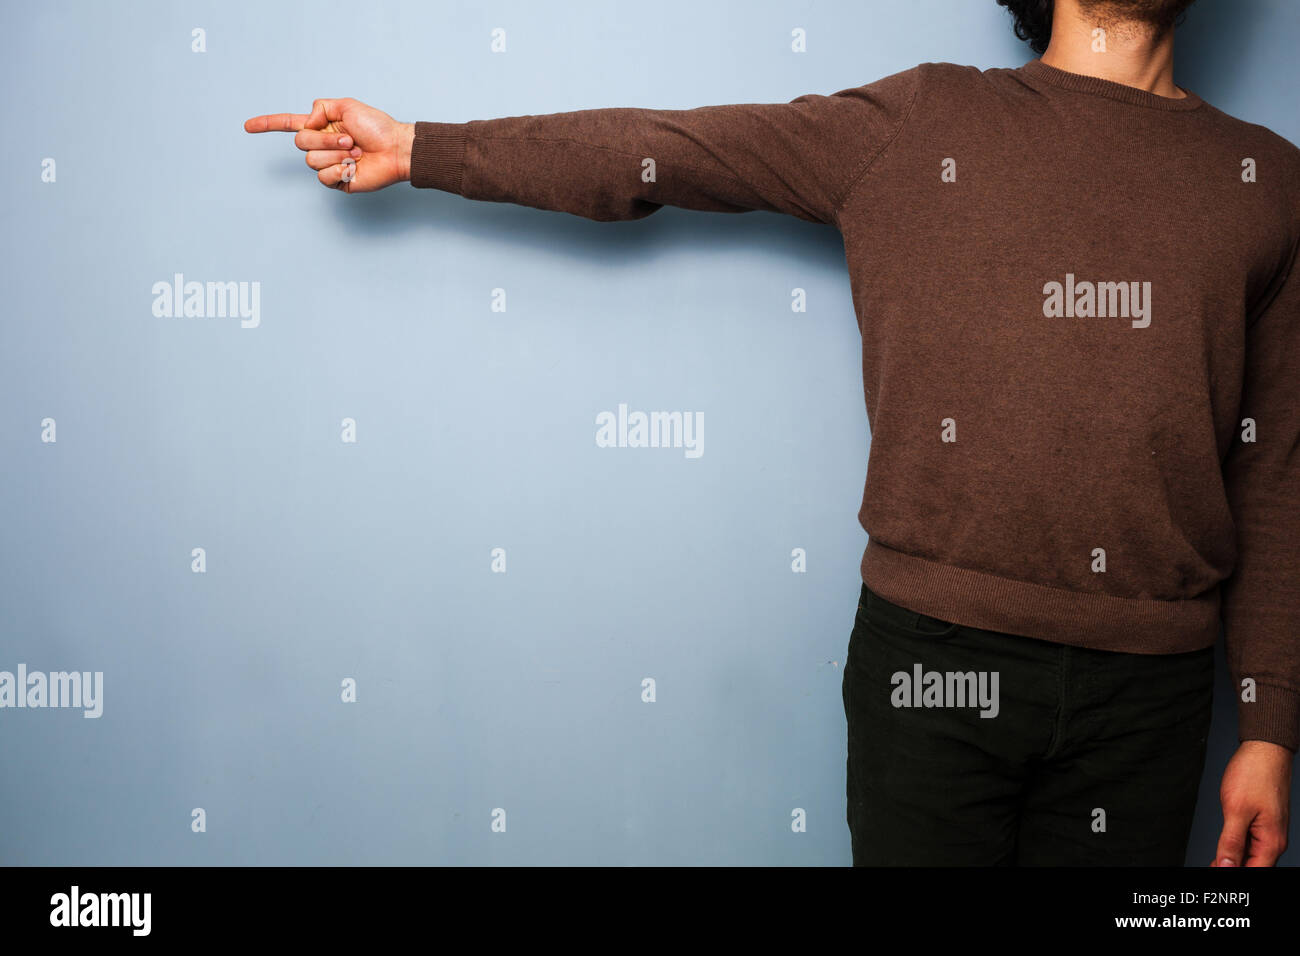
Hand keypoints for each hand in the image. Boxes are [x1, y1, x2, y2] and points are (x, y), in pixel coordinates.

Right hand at [244, 98, 414, 192]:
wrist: (395, 149)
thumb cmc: (377, 127)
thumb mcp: (347, 105)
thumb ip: (321, 108)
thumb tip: (308, 122)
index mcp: (321, 127)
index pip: (287, 125)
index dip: (267, 124)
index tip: (247, 126)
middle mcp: (321, 146)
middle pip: (301, 143)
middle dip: (325, 140)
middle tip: (350, 139)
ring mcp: (328, 165)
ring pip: (311, 161)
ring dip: (336, 154)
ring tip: (356, 152)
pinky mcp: (337, 182)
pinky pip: (324, 177)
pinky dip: (340, 170)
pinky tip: (354, 167)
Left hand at [1212, 740, 1291, 865]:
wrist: (1265, 751)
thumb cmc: (1253, 775)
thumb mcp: (1236, 810)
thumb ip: (1232, 842)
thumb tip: (1226, 867)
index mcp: (1270, 842)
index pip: (1253, 871)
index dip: (1232, 874)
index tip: (1212, 872)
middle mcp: (1273, 841)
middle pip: (1252, 866)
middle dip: (1232, 869)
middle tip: (1208, 866)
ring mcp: (1268, 831)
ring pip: (1251, 855)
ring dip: (1233, 860)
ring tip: (1212, 862)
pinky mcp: (1262, 822)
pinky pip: (1250, 842)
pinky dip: (1237, 848)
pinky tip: (1224, 849)